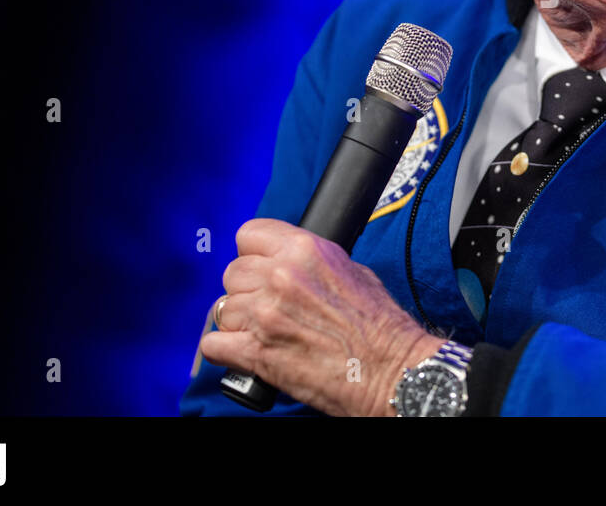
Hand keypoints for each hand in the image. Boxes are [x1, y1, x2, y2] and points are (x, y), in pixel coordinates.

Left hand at [200, 218, 444, 416]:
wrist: (392, 371)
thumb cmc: (381, 326)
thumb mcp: (353, 271)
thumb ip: (311, 262)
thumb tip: (288, 263)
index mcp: (306, 250)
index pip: (249, 234)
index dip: (253, 253)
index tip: (259, 266)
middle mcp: (281, 277)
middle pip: (233, 272)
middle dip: (245, 290)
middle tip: (265, 306)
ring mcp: (265, 315)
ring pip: (221, 308)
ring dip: (237, 321)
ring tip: (261, 332)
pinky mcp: (255, 353)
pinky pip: (213, 345)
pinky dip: (223, 350)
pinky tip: (244, 351)